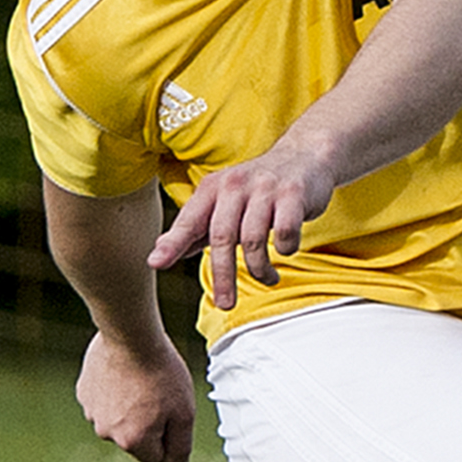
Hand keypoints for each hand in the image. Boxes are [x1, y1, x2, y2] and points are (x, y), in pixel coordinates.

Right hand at [76, 331, 195, 461]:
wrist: (131, 336)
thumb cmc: (162, 373)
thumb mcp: (184, 413)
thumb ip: (180, 447)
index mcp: (132, 441)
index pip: (156, 457)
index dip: (168, 436)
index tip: (171, 412)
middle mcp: (107, 433)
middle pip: (135, 439)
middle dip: (148, 423)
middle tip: (157, 394)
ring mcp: (91, 412)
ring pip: (118, 419)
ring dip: (130, 407)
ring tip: (140, 381)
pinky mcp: (83, 392)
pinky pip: (104, 400)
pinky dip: (114, 391)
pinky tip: (124, 373)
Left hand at [148, 138, 340, 309]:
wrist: (304, 157)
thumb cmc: (258, 188)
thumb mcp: (222, 201)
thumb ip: (194, 228)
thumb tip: (160, 253)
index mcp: (213, 188)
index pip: (189, 220)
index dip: (173, 243)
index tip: (156, 264)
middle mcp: (235, 185)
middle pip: (222, 237)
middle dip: (223, 275)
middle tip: (225, 304)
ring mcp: (265, 188)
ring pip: (253, 239)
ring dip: (260, 268)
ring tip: (267, 278)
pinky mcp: (293, 194)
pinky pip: (285, 231)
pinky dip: (286, 248)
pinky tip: (286, 250)